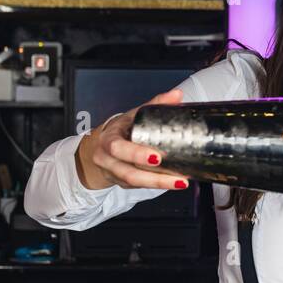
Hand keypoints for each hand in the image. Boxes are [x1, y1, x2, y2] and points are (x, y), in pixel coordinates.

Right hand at [75, 89, 190, 190]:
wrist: (101, 146)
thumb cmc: (121, 129)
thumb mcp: (133, 115)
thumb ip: (155, 104)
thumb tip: (176, 95)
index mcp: (109, 138)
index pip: (118, 148)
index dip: (136, 154)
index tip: (157, 157)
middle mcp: (107, 159)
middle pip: (128, 172)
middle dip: (153, 178)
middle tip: (177, 178)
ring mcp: (114, 173)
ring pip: (135, 183)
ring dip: (159, 184)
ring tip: (181, 182)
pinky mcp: (122, 183)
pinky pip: (139, 187)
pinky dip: (156, 185)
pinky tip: (173, 183)